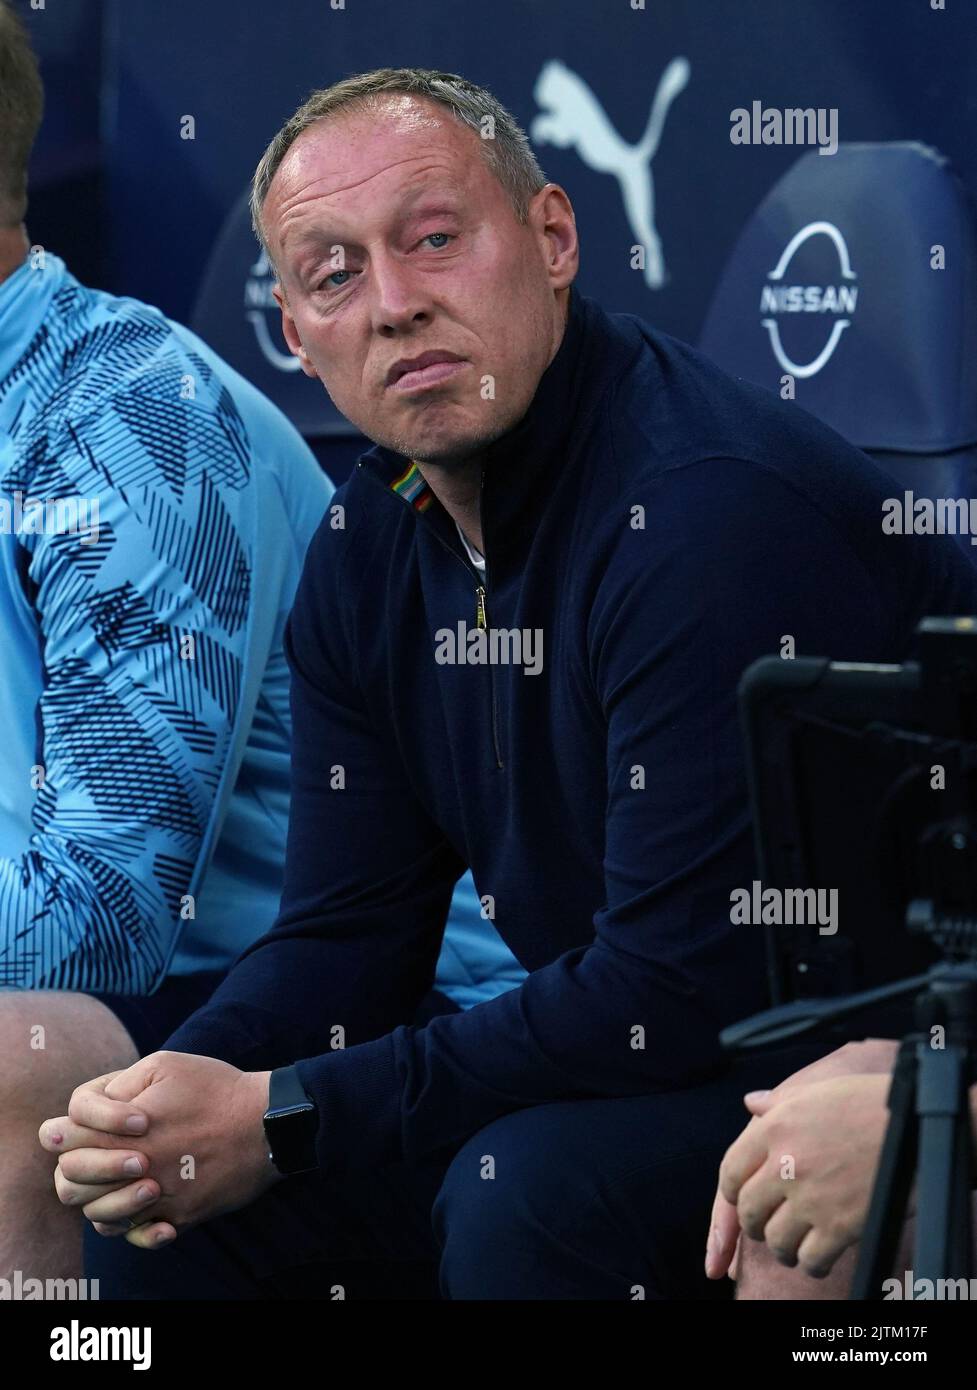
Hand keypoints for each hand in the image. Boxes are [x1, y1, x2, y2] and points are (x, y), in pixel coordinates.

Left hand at [40, 1052, 279, 1248]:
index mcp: (125, 1129)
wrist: (267, 1124)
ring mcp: (157, 1198)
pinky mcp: (181, 1217)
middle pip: (69, 1184)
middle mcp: (135, 1168)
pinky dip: (135, 1228)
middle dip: (76, 1168)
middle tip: (98, 1154)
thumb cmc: (216, 1088)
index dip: (63, 1133)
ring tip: (122, 1179)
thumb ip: (118, 1085)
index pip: (62, 1141)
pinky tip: (148, 1205)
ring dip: (100, 1199)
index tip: (75, 1128)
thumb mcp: (163, 1066)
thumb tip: (90, 1110)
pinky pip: (139, 1235)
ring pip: (98, 1217)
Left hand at [718, 1072, 890, 1277]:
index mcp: (776, 1128)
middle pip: (748, 1209)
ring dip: (781, 1248)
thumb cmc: (868, 1103)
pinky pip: (810, 1258)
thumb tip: (752, 1103)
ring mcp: (812, 1197)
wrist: (916, 1124)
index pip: (730, 1169)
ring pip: (775, 1240)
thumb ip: (778, 1103)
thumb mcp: (816, 1092)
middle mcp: (786, 1163)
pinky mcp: (839, 1226)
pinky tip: (818, 1257)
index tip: (739, 1198)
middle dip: (754, 1224)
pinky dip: (810, 1264)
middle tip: (765, 1227)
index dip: (732, 1190)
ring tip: (792, 1246)